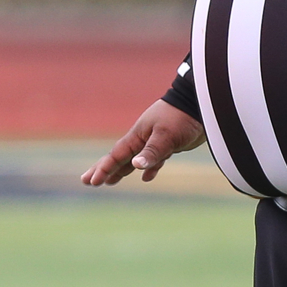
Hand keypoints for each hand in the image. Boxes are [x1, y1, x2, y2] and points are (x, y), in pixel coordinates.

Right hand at [82, 100, 205, 185]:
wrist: (199, 105)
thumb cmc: (181, 118)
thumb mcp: (166, 135)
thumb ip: (152, 151)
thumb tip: (136, 166)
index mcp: (138, 136)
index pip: (117, 155)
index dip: (104, 168)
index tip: (91, 181)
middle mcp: (143, 139)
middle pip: (119, 157)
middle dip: (104, 169)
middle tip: (87, 181)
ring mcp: (155, 142)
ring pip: (134, 160)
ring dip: (122, 170)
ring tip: (110, 181)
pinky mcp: (168, 145)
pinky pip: (154, 160)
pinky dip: (149, 169)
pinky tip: (147, 178)